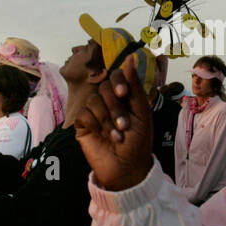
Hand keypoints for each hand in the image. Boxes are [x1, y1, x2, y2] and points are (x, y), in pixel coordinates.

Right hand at [74, 54, 154, 191]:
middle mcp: (108, 102)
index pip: (116, 76)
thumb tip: (130, 57)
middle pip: (104, 87)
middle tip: (124, 125)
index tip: (123, 93)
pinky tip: (104, 136)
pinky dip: (96, 124)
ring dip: (107, 118)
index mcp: (124, 97)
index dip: (118, 81)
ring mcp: (94, 112)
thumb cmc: (138, 142)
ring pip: (94, 100)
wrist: (127, 168)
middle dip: (115, 107)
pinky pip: (84, 113)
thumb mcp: (142, 113)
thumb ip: (135, 86)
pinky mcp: (83, 124)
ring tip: (117, 135)